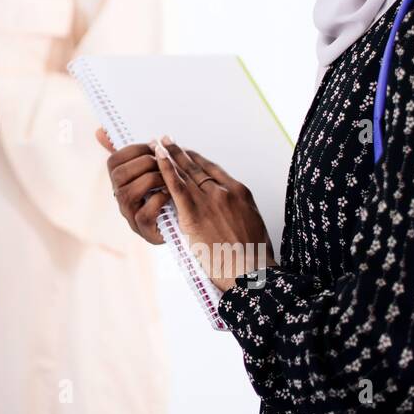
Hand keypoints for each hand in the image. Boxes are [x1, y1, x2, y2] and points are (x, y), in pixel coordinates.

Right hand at [97, 128, 169, 244]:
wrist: (182, 220)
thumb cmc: (162, 189)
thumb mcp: (146, 168)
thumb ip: (128, 151)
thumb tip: (99, 131)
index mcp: (118, 180)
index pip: (114, 160)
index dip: (135, 150)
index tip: (154, 147)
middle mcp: (119, 197)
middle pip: (119, 175)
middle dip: (145, 163)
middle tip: (163, 161)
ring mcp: (129, 215)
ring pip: (128, 194)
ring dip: (152, 180)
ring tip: (168, 178)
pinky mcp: (144, 230)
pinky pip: (144, 214)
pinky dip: (158, 201)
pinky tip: (170, 195)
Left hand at [150, 136, 274, 291]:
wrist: (252, 272)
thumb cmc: (255, 256)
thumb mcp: (253, 225)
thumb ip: (240, 212)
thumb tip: (232, 213)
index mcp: (240, 193)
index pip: (214, 170)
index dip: (198, 160)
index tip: (188, 153)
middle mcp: (225, 191)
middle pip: (198, 167)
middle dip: (181, 153)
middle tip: (169, 141)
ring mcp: (209, 201)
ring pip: (186, 173)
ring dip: (170, 156)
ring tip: (159, 144)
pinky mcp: (194, 213)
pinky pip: (176, 187)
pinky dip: (166, 170)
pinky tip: (158, 159)